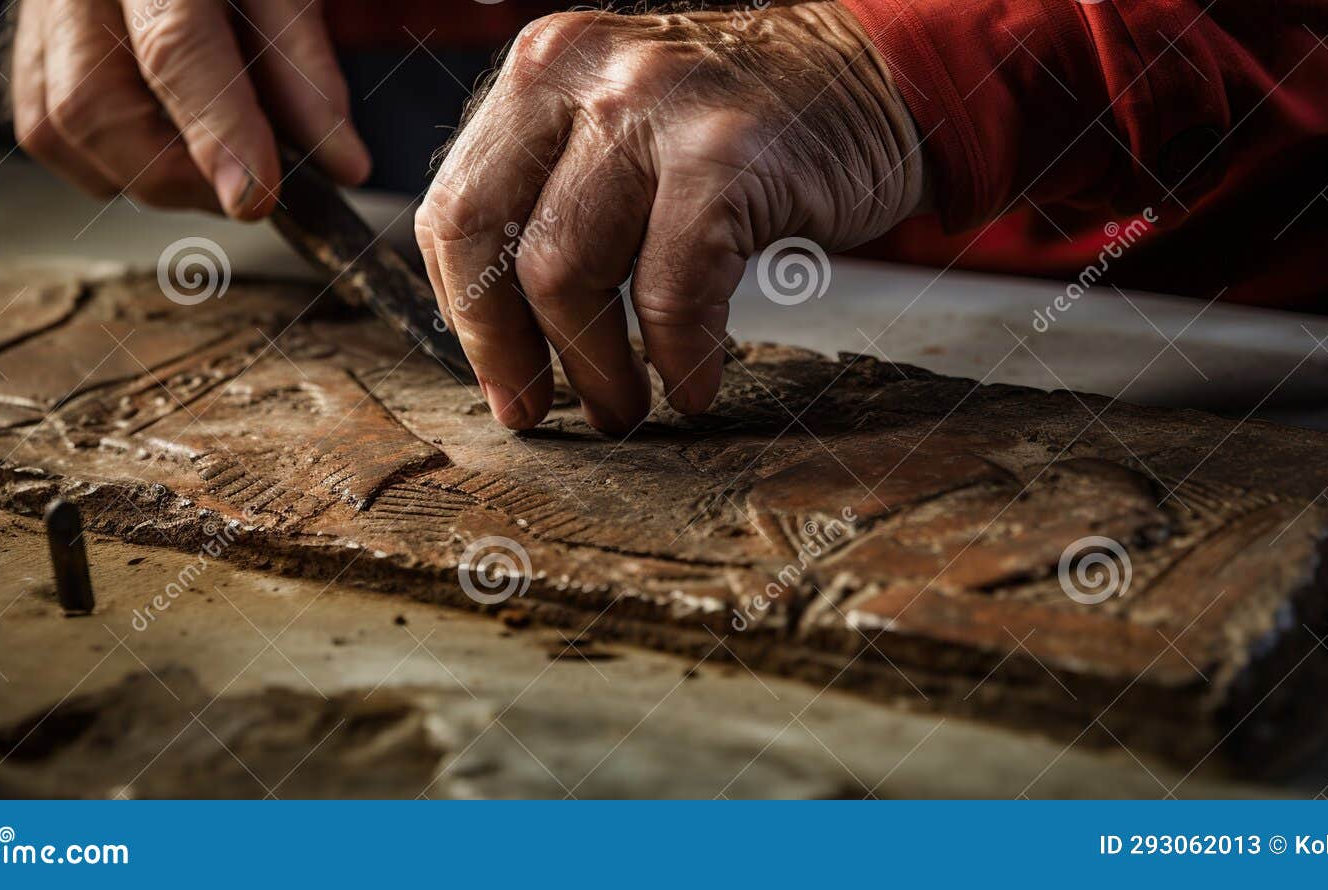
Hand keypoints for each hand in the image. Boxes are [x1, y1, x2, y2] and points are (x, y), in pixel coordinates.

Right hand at [7, 0, 369, 218]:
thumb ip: (303, 65)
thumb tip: (340, 161)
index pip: (176, 48)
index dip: (218, 131)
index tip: (254, 197)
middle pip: (96, 104)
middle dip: (182, 173)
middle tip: (250, 185)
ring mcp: (36, 11)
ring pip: (61, 129)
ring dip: (147, 172)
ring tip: (212, 155)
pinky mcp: (24, 43)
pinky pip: (46, 129)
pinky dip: (111, 159)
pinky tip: (162, 138)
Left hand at [417, 2, 928, 434]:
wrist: (874, 75)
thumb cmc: (747, 124)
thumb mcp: (624, 125)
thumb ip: (558, 190)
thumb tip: (501, 327)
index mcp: (541, 71)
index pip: (454, 207)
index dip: (468, 315)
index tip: (499, 380)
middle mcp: (582, 74)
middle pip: (490, 240)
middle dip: (509, 349)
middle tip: (540, 411)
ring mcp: (652, 107)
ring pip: (567, 271)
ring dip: (596, 367)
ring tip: (626, 407)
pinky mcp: (726, 154)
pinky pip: (671, 292)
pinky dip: (679, 358)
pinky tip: (695, 384)